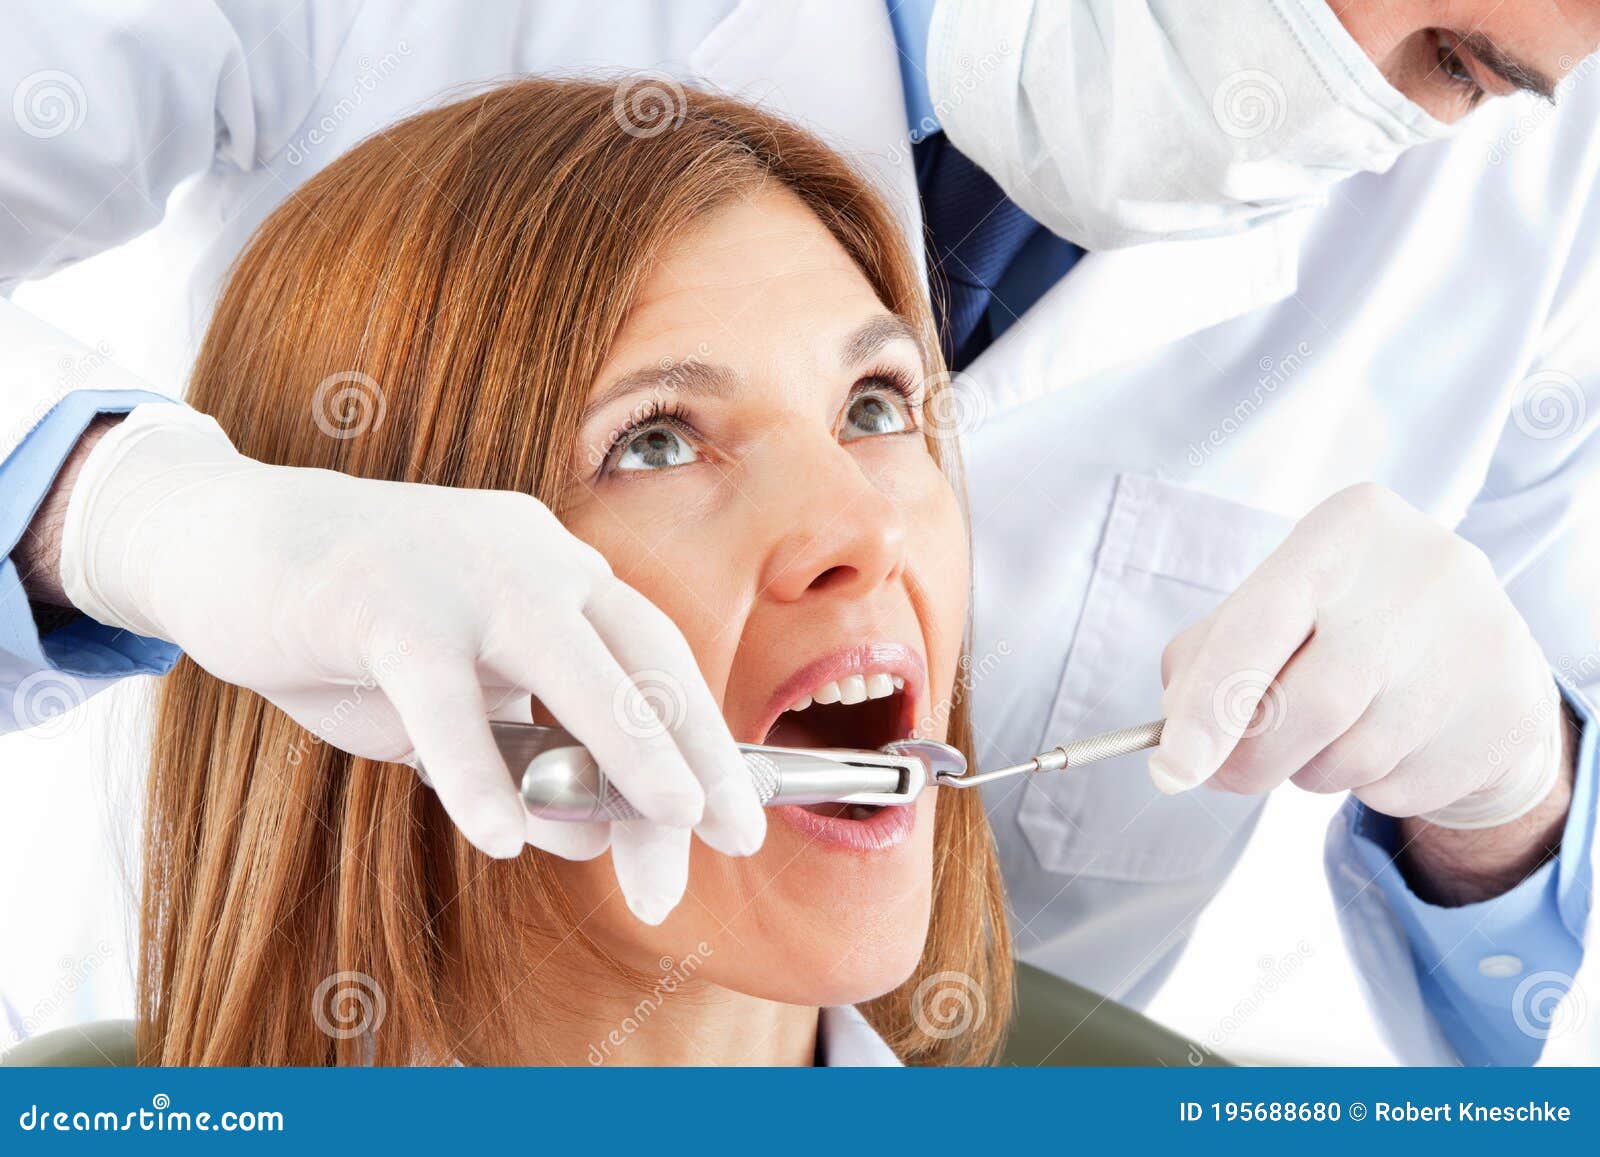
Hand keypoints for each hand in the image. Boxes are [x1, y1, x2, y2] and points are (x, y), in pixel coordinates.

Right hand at [56, 405, 764, 922]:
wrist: (224, 541)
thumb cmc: (353, 631)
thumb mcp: (455, 709)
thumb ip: (522, 762)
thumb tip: (597, 839)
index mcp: (559, 575)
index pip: (653, 660)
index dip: (703, 741)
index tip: (736, 821)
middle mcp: (531, 560)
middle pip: (638, 660)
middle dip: (693, 753)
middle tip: (732, 836)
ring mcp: (461, 574)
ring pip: (564, 662)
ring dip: (626, 746)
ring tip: (670, 824)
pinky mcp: (380, 600)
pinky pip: (441, 698)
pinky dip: (474, 770)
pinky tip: (501, 835)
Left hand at [1150, 484, 1564, 829]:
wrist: (1475, 646)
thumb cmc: (1342, 622)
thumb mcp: (1273, 606)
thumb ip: (1209, 661)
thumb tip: (1179, 747)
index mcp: (1348, 528)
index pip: (1256, 628)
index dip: (1206, 709)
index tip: (1170, 769)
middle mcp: (1424, 575)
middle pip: (1307, 706)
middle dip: (1249, 758)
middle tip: (1224, 776)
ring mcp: (1477, 644)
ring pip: (1350, 760)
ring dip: (1309, 770)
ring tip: (1324, 734)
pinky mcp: (1506, 715)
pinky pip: (1399, 788)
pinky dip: (1368, 784)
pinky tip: (1389, 740)